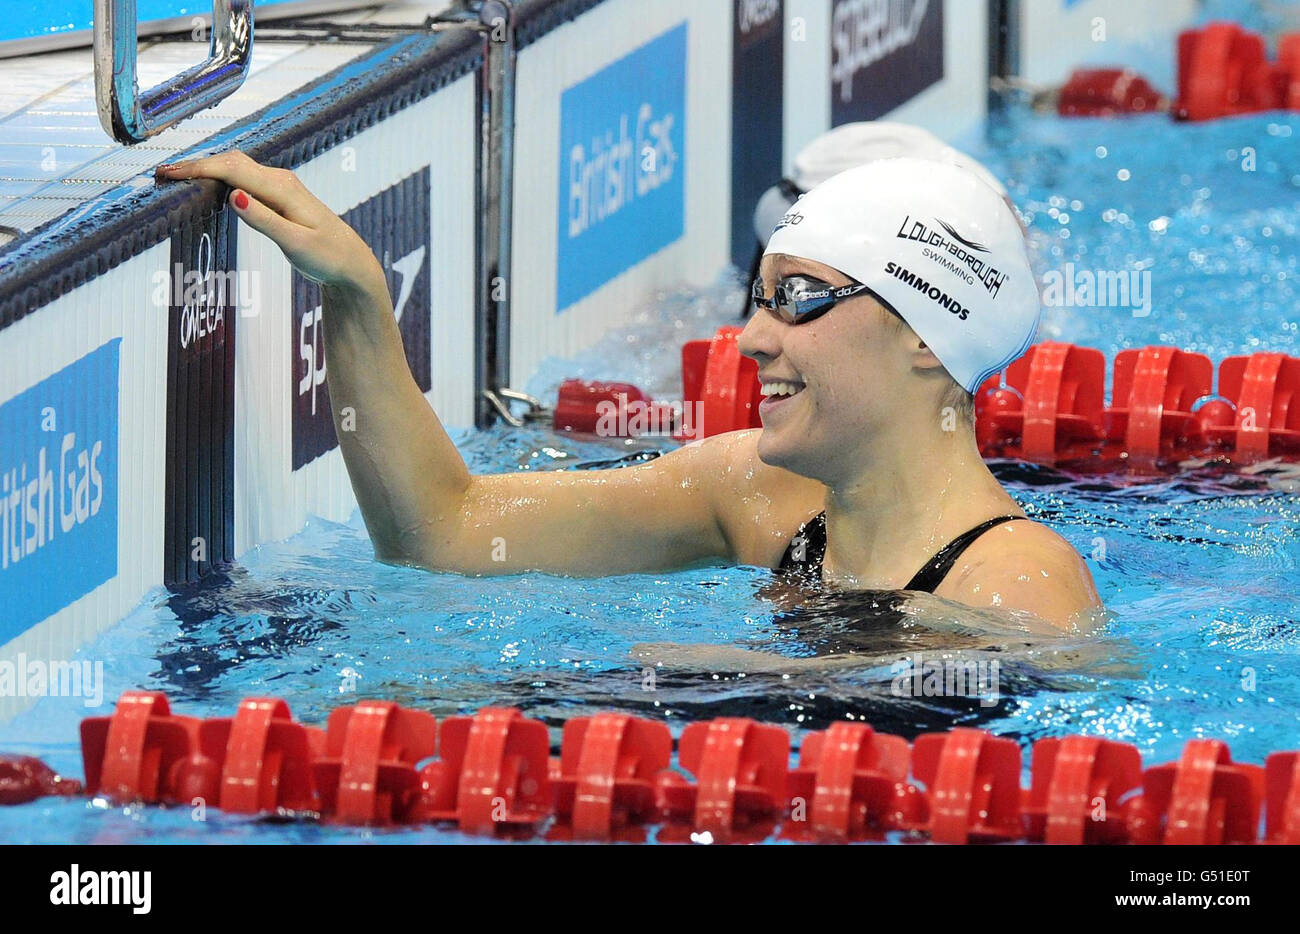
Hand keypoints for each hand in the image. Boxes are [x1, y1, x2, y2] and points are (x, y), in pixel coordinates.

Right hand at [155, 150, 382, 289]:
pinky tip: (205, 184)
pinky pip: (243, 178)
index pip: (231, 170)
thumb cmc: (328, 257)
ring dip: (206, 169)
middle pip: (230, 163)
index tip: (167, 174)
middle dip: (195, 165)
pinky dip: (220, 177)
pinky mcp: (278, 195)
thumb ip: (264, 220)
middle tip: (161, 174)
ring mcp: (279, 186)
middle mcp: (280, 180)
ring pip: (236, 168)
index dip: (197, 169)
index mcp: (282, 189)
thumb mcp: (296, 244)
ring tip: (174, 176)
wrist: (352, 262)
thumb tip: (233, 196)